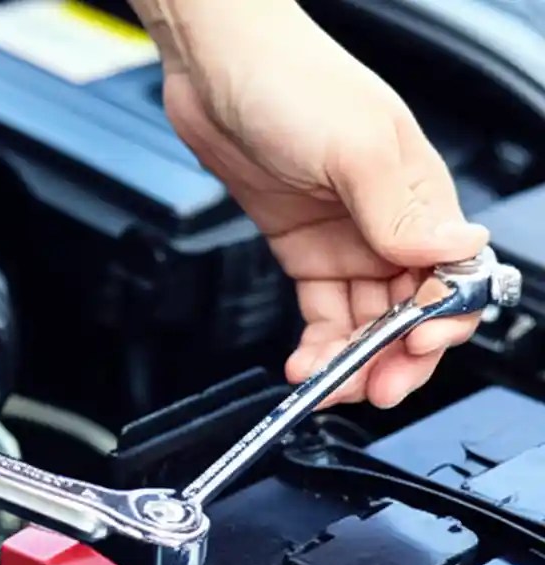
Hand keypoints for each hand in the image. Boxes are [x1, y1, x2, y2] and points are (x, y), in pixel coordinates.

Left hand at [157, 2, 487, 407]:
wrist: (217, 67)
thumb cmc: (292, 81)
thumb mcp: (352, 146)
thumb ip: (398, 210)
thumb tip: (455, 250)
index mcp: (420, 196)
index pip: (453, 278)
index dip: (440, 323)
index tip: (412, 349)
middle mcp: (388, 222)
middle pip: (411, 311)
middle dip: (396, 358)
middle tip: (371, 389)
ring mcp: (344, 237)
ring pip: (366, 320)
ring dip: (352, 361)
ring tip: (328, 387)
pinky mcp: (302, 246)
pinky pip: (321, 310)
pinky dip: (317, 344)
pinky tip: (304, 365)